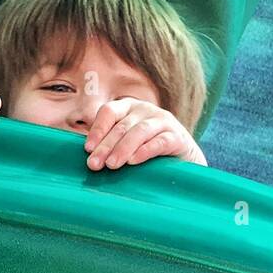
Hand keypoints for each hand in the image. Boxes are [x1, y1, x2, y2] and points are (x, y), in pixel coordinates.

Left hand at [83, 99, 206, 170]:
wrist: (185, 161)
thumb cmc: (149, 153)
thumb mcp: (128, 143)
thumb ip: (110, 143)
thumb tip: (88, 156)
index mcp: (129, 108)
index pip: (109, 112)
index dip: (97, 129)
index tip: (88, 149)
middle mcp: (146, 110)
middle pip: (122, 126)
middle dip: (106, 146)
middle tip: (94, 165)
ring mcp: (164, 121)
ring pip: (139, 132)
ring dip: (123, 149)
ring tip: (111, 165)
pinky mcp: (178, 137)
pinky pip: (159, 142)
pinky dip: (145, 151)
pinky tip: (133, 161)